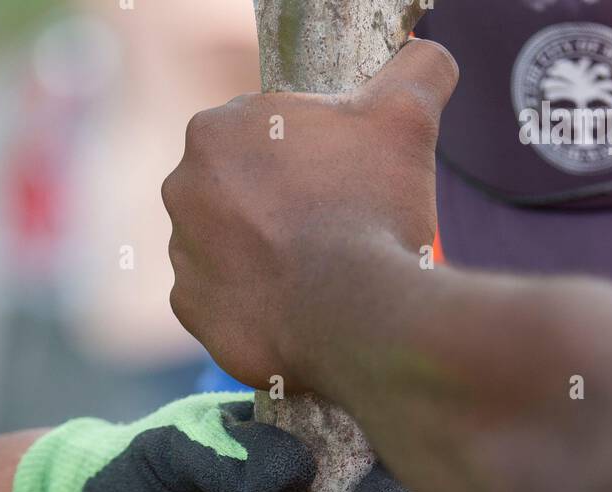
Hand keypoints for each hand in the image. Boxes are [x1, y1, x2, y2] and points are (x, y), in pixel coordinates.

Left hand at [162, 39, 457, 391]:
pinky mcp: (192, 311)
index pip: (264, 135)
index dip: (307, 159)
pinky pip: (222, 302)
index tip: (337, 183)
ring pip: (228, 247)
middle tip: (329, 228)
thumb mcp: (407, 120)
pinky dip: (252, 304)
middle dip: (279, 206)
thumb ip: (417, 72)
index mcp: (215, 131)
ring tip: (313, 272)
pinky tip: (291, 307)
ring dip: (262, 255)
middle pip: (240, 192)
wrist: (351, 314)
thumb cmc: (370, 210)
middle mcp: (182, 188)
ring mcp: (181, 255)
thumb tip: (430, 57)